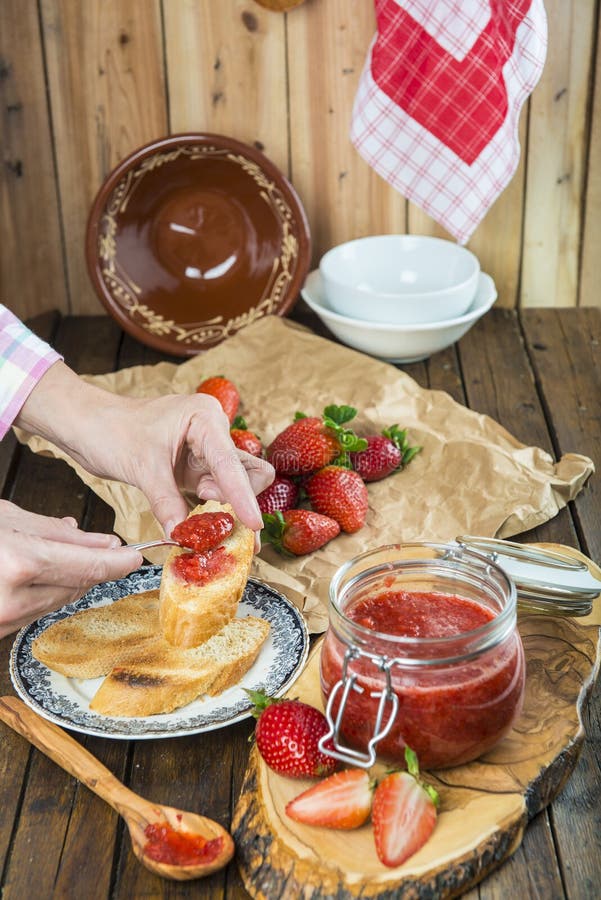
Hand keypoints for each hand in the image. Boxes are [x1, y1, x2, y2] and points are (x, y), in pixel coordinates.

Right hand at [0, 501, 142, 637]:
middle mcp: (13, 600)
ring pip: (59, 601)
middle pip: (77, 586)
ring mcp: (4, 622)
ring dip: (68, 580)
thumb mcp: (8, 520)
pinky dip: (45, 593)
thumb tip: (99, 543)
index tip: (134, 558)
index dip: (117, 563)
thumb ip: (57, 532)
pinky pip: (35, 612)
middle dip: (95, 567)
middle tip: (106, 549)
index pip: (87, 568)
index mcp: (18, 564)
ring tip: (59, 555)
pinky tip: (40, 575)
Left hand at [101, 390, 274, 537]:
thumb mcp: (141, 468)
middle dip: (237, 503)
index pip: (231, 463)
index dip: (243, 497)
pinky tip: (201, 529)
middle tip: (216, 525)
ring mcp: (205, 452)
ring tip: (203, 526)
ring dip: (225, 511)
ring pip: (233, 486)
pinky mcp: (194, 469)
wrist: (85, 424)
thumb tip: (184, 537)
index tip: (253, 526)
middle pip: (247, 473)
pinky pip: (214, 495)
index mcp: (205, 418)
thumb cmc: (110, 429)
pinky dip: (210, 514)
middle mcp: (212, 432)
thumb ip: (167, 502)